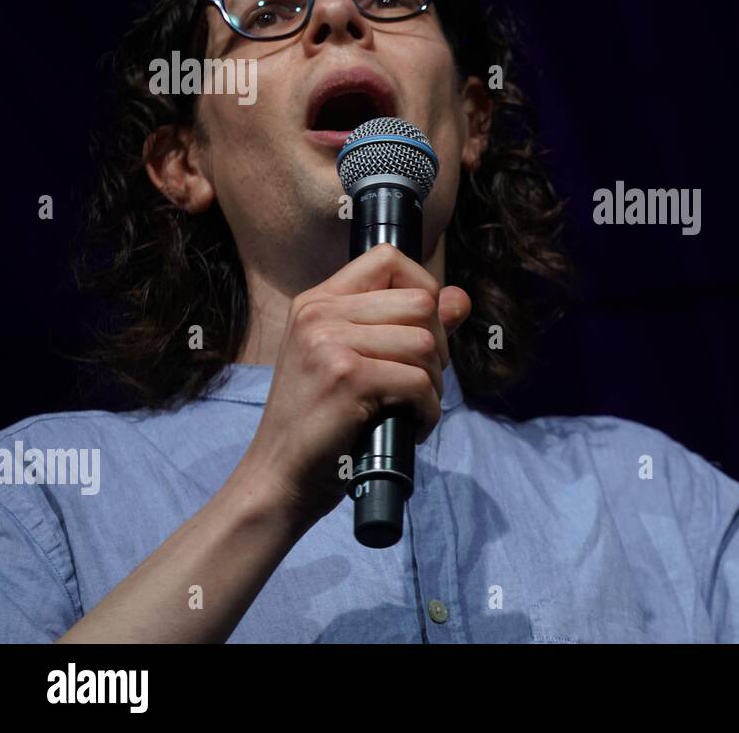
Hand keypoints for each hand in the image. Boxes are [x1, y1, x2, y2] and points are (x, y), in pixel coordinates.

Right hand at [238, 244, 471, 527]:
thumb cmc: (320, 424)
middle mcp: (319, 314)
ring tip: (411, 408)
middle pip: (420, 302)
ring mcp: (329, 343)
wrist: (278, 478)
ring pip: (424, 343)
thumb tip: (461, 299)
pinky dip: (427, 411)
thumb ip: (406, 326)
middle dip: (438, 346)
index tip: (423, 331)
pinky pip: (419, 382)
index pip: (389, 258)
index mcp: (317, 302)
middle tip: (419, 382)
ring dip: (433, 384)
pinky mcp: (347, 378)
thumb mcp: (356, 363)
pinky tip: (409, 427)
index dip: (424, 289)